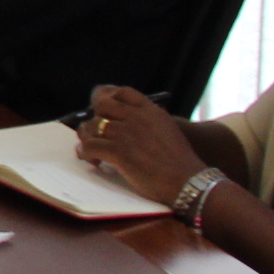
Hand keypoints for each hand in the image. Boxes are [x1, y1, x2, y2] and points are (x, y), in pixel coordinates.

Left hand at [73, 85, 203, 202]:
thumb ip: (149, 120)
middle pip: (102, 105)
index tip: (103, 107)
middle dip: (94, 117)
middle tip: (95, 132)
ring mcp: (125, 133)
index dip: (108, 96)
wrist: (187, 180)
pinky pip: (90, 146)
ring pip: (92, 126)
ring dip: (87, 138)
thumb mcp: (168, 129)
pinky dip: (85, 153)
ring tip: (91, 150)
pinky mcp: (118, 151)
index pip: (123, 92)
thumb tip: (128, 121)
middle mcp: (136, 117)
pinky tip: (92, 161)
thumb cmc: (180, 161)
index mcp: (150, 111)